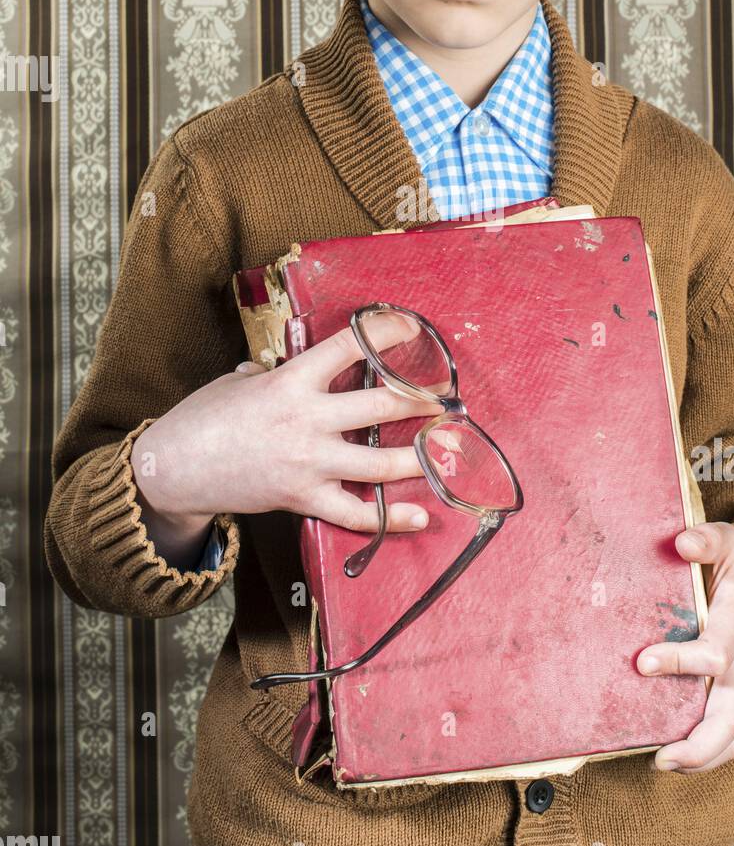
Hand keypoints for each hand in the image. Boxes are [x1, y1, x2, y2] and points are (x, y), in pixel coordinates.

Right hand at [135, 312, 443, 546]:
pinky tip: (421, 514)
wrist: (173, 470)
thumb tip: (281, 367)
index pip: (350, 347)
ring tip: (449, 449)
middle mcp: (307, 420)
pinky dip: (393, 517)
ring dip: (420, 457)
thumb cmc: (202, 418)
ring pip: (380, 464)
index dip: (387, 333)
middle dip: (422, 401)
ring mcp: (307, 463)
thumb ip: (271, 373)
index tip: (412, 327)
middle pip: (381, 406)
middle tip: (447, 398)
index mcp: (291, 380)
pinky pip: (357, 513)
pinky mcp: (303, 499)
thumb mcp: (238, 381)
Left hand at [636, 521, 733, 773]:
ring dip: (703, 756)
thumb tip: (681, 542)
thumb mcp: (729, 540)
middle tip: (662, 755)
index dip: (681, 661)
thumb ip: (706, 540)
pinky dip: (712, 754)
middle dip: (699, 741)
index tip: (643, 662)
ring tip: (664, 763)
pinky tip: (680, 760)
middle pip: (731, 714)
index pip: (715, 652)